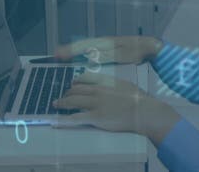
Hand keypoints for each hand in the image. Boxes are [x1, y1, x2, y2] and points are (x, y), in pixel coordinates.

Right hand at [53, 36, 162, 64]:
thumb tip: (89, 56)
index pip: (83, 45)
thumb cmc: (137, 50)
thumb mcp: (122, 54)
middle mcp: (103, 42)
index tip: (59, 53)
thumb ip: (106, 55)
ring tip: (62, 55)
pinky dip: (83, 53)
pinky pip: (92, 50)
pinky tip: (79, 58)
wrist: (150, 47)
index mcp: (105, 43)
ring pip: (86, 47)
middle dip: (69, 49)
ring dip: (74, 51)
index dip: (71, 50)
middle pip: (82, 45)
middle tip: (55, 54)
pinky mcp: (109, 50)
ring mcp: (106, 46)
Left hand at [53, 72, 180, 143]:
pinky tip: (55, 120)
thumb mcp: (125, 85)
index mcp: (105, 81)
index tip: (72, 84)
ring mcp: (95, 104)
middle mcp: (97, 90)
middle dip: (67, 93)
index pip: (84, 77)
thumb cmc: (139, 99)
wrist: (143, 111)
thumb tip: (108, 88)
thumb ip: (113, 85)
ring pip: (72, 101)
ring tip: (56, 104)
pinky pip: (75, 118)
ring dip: (62, 102)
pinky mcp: (95, 117)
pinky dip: (63, 119)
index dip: (76, 81)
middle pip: (76, 89)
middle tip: (63, 96)